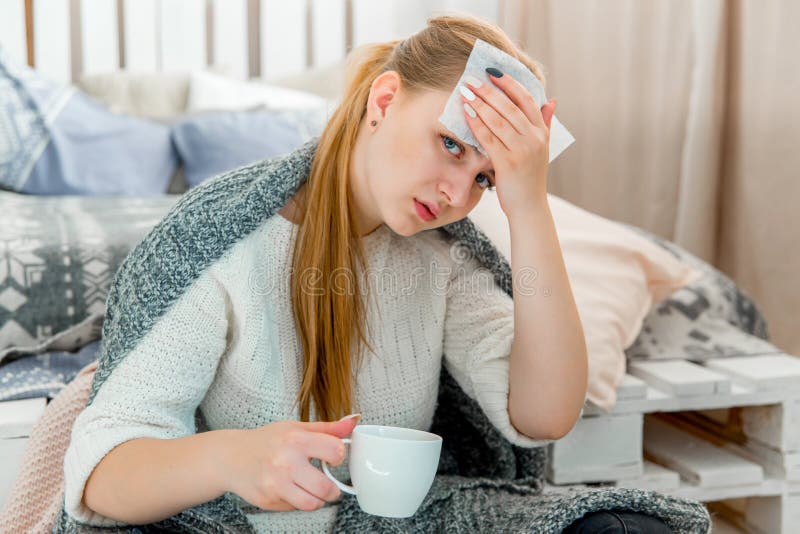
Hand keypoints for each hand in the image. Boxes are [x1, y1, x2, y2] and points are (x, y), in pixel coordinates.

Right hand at [221, 416, 358, 511]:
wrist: (231, 457)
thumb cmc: (266, 441)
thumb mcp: (296, 428)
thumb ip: (328, 428)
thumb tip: (353, 421)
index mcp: (296, 439)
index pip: (335, 451)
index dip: (339, 456)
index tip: (333, 457)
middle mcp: (285, 462)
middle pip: (325, 488)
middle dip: (332, 490)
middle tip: (328, 484)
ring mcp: (275, 484)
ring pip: (311, 504)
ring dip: (317, 499)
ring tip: (312, 489)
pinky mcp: (267, 500)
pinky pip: (294, 508)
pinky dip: (297, 502)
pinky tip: (290, 490)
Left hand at [461, 70, 556, 217]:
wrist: (529, 207)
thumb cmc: (530, 177)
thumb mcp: (542, 148)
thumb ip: (545, 123)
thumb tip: (552, 101)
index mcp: (542, 132)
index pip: (526, 99)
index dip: (509, 84)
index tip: (493, 72)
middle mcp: (534, 138)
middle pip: (509, 107)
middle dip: (489, 91)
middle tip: (472, 80)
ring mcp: (522, 150)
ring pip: (498, 120)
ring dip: (480, 104)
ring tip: (465, 93)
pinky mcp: (508, 163)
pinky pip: (489, 138)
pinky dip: (477, 124)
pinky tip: (466, 114)